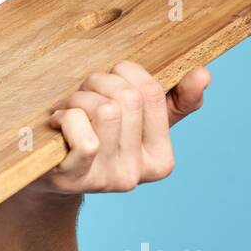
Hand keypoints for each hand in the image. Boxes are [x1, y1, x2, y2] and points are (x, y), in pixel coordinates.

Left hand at [34, 60, 210, 194]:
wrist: (47, 175)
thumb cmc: (94, 137)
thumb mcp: (135, 123)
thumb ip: (173, 101)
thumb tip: (203, 73)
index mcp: (161, 159)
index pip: (152, 92)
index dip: (124, 72)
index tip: (108, 79)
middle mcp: (140, 173)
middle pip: (127, 98)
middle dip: (97, 83)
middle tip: (81, 94)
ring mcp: (109, 179)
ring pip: (106, 110)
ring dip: (79, 99)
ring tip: (69, 109)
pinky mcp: (78, 178)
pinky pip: (85, 137)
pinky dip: (67, 117)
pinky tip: (59, 122)